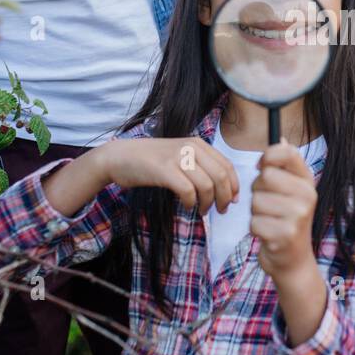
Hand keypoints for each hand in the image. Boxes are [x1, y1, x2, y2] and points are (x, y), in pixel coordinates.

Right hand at [103, 136, 238, 214]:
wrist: (119, 157)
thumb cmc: (151, 162)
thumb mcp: (180, 157)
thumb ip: (201, 168)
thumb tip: (225, 191)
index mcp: (198, 144)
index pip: (227, 165)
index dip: (234, 185)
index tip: (233, 200)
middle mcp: (190, 147)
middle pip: (221, 176)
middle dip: (225, 197)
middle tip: (221, 211)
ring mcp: (177, 157)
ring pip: (207, 184)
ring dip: (208, 202)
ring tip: (202, 210)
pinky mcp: (164, 170)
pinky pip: (188, 190)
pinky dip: (191, 202)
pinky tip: (187, 206)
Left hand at [249, 142, 317, 282]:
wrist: (294, 261)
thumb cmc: (287, 221)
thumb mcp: (292, 192)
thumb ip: (285, 166)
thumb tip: (281, 137)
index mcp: (308, 181)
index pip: (286, 152)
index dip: (268, 156)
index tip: (262, 167)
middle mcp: (307, 196)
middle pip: (264, 177)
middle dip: (258, 191)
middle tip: (269, 204)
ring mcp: (298, 216)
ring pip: (256, 201)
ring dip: (256, 212)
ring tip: (270, 221)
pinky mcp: (285, 234)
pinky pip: (253, 222)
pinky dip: (255, 230)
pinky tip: (268, 235)